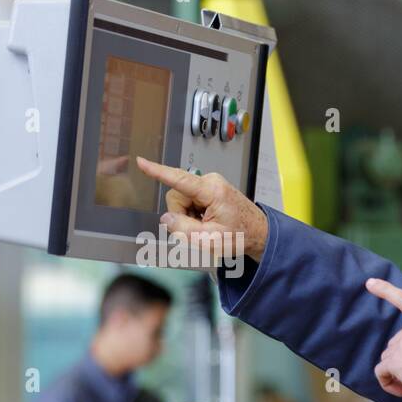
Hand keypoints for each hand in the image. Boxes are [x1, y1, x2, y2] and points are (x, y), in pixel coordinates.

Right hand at [135, 157, 267, 260]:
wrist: (259, 233)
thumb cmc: (242, 235)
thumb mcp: (210, 239)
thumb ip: (184, 229)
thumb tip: (167, 218)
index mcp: (213, 191)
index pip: (179, 180)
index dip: (157, 171)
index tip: (142, 162)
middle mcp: (210, 182)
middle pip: (177, 196)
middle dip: (183, 215)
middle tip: (201, 228)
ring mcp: (210, 184)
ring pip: (182, 199)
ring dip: (189, 216)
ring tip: (208, 224)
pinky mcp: (209, 189)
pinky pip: (190, 200)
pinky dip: (195, 213)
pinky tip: (209, 220)